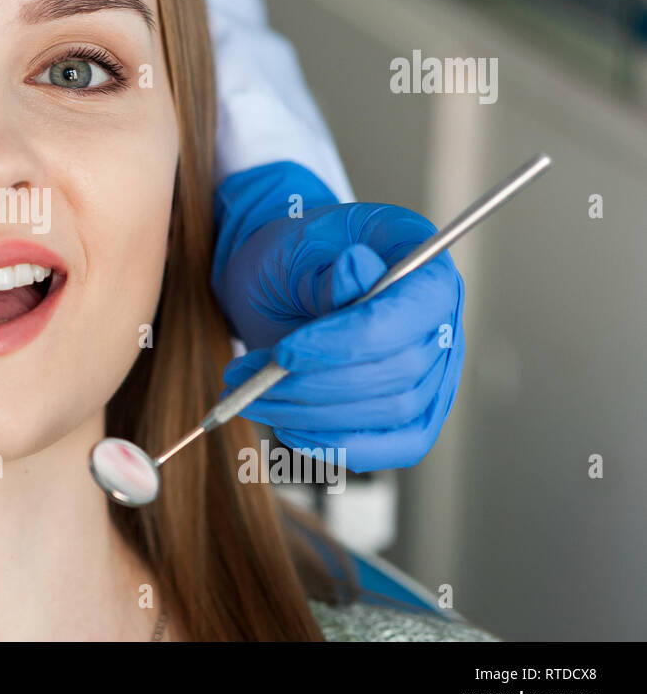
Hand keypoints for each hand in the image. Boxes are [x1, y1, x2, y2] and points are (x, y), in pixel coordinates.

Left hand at [215, 202, 464, 472]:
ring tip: (252, 395)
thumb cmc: (294, 258)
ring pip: (391, 413)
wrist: (283, 283)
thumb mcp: (297, 247)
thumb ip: (328, 268)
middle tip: (250, 378)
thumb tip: (355, 269)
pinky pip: (395, 446)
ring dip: (314, 415)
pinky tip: (289, 428)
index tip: (285, 354)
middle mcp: (442, 322)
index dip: (348, 341)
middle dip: (316, 384)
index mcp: (426, 267)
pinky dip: (341, 445)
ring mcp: (435, 371)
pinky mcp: (415, 412)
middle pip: (400, 371)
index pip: (408, 314)